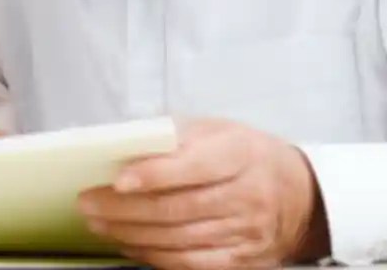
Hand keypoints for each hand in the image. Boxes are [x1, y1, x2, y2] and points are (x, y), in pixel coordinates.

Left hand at [77, 118, 328, 269]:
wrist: (299, 195)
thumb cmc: (243, 154)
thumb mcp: (216, 130)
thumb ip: (173, 135)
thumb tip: (123, 145)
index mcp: (240, 154)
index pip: (193, 166)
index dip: (153, 174)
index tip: (118, 179)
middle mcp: (247, 195)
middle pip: (178, 208)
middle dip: (125, 209)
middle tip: (88, 204)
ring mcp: (247, 233)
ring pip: (179, 239)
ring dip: (131, 233)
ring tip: (99, 223)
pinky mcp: (243, 261)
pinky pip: (191, 264)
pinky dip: (154, 256)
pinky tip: (129, 244)